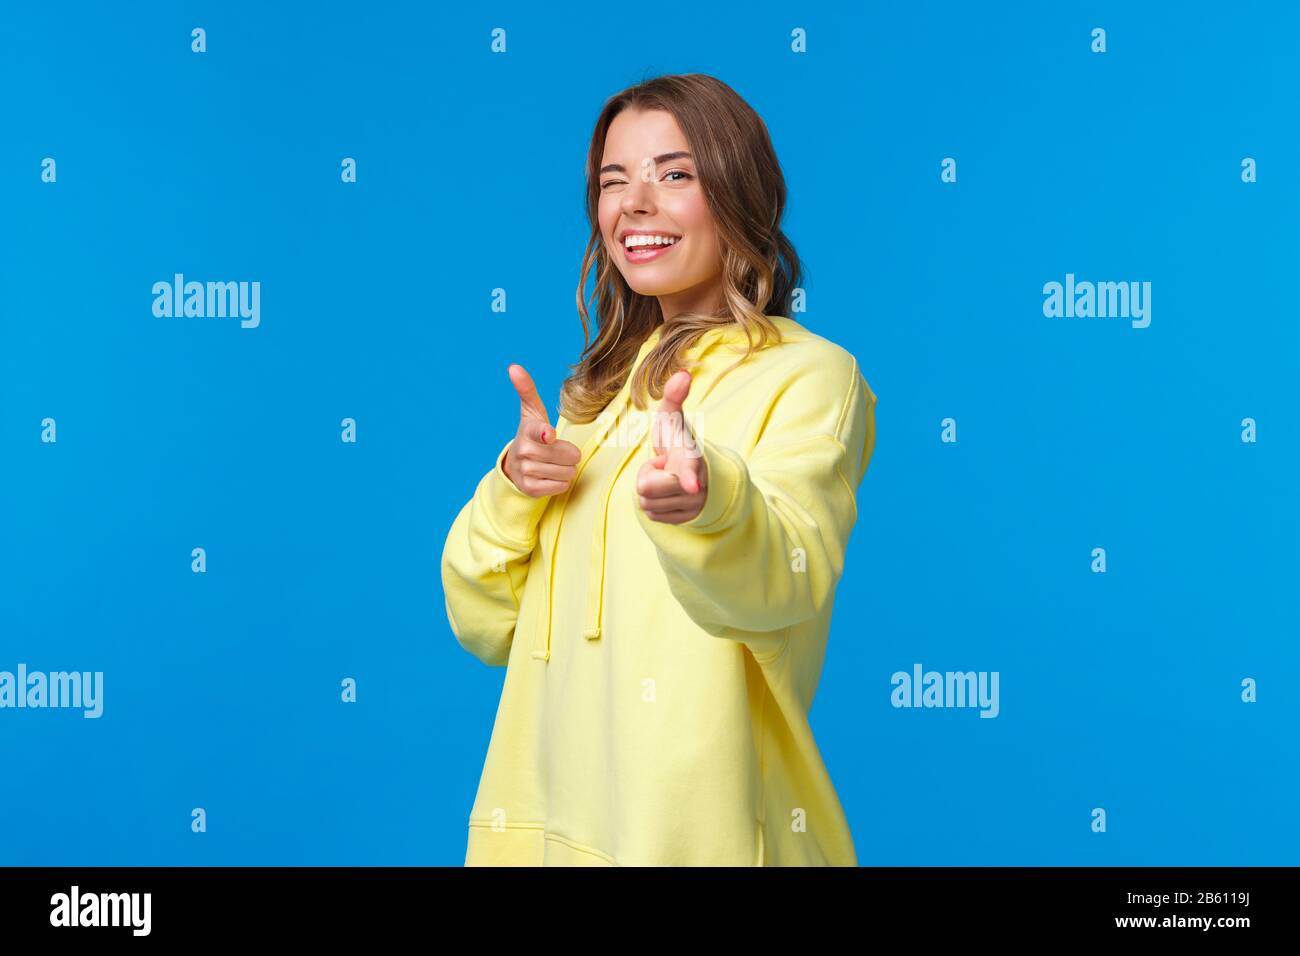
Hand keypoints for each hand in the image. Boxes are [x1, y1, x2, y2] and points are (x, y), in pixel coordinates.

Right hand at [502, 364, 581, 497]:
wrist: (515, 466)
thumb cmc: (532, 435)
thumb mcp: (531, 412)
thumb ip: (526, 389)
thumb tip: (513, 366)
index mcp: (528, 430)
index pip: (539, 432)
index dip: (546, 434)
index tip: (549, 434)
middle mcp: (524, 451)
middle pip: (569, 456)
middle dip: (569, 454)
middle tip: (557, 451)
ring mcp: (526, 472)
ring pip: (568, 472)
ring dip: (566, 469)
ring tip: (553, 464)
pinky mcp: (531, 489)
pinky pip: (562, 486)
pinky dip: (561, 482)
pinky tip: (549, 476)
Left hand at [636, 369, 708, 523]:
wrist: (691, 472)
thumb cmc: (676, 441)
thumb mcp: (672, 419)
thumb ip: (674, 396)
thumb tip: (683, 374)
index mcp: (693, 458)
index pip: (689, 469)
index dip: (689, 477)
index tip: (692, 486)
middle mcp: (698, 485)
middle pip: (646, 488)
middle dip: (646, 476)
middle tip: (662, 467)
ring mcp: (693, 505)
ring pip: (647, 504)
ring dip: (650, 492)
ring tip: (666, 479)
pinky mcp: (685, 520)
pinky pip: (652, 516)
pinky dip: (654, 506)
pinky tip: (666, 495)